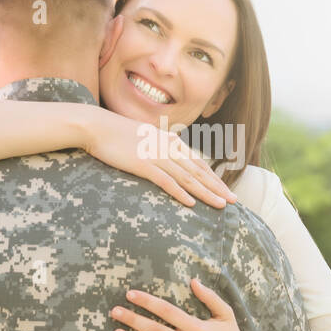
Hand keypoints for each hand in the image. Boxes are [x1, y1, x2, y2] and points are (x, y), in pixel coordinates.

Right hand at [80, 106, 236, 207]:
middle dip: (217, 187)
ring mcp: (156, 156)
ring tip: (221, 205)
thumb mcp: (144, 138)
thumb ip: (158, 147)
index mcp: (170, 141)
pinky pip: (166, 181)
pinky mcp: (143, 164)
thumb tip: (167, 159)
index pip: (198, 162)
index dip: (214, 177)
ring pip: (188, 178)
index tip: (226, 189)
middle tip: (234, 200)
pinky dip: (180, 193)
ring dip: (206, 193)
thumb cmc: (116, 133)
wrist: (96, 126)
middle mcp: (168, 148)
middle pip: (198, 171)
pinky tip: (191, 204)